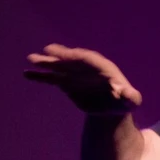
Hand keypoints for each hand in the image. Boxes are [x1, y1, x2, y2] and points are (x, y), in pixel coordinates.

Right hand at [24, 44, 141, 115]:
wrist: (112, 107)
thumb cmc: (124, 102)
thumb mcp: (132, 100)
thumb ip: (131, 96)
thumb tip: (125, 93)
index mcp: (103, 67)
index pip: (89, 59)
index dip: (78, 56)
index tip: (66, 55)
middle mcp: (87, 67)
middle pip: (72, 59)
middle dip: (61, 55)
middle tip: (48, 51)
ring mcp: (75, 73)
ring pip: (59, 66)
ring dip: (46, 63)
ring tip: (32, 59)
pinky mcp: (67, 82)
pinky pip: (52, 78)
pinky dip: (40, 76)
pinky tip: (27, 74)